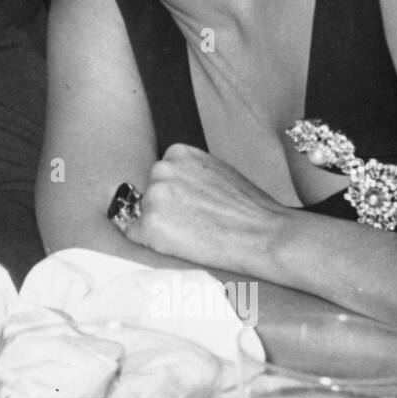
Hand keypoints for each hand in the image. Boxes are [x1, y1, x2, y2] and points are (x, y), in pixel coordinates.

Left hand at [122, 144, 290, 273]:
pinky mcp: (150, 225)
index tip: (194, 206)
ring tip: (194, 233)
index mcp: (177, 152)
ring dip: (160, 225)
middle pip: (149, 192)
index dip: (176, 195)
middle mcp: (161, 169)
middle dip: (166, 207)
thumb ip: (190, 173)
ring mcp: (154, 196)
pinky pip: (133, 234)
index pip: (161, 175)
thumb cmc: (249, 208)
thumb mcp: (216, 172)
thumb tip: (171, 184)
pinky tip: (176, 244)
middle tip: (197, 222)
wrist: (264, 235)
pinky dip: (149, 242)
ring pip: (142, 213)